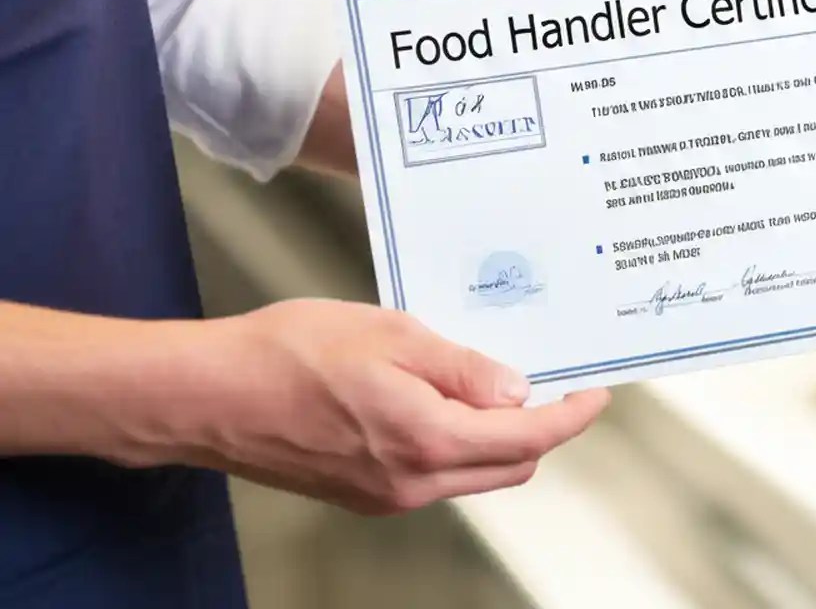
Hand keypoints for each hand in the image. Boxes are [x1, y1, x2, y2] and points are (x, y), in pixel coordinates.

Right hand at [166, 299, 607, 514]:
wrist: (206, 397)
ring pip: (471, 472)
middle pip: (508, 465)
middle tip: (551, 383)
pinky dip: (455, 443)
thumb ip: (462, 367)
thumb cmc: (287, 355)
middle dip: (540, 429)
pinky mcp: (361, 493)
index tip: (594, 395)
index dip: (569, 417)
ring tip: (489, 382)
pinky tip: (439, 401)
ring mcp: (385, 494)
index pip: (527, 438)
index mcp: (428, 439)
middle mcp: (413, 481)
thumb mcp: (389, 335)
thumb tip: (515, 391)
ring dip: (495, 437)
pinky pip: (432, 474)